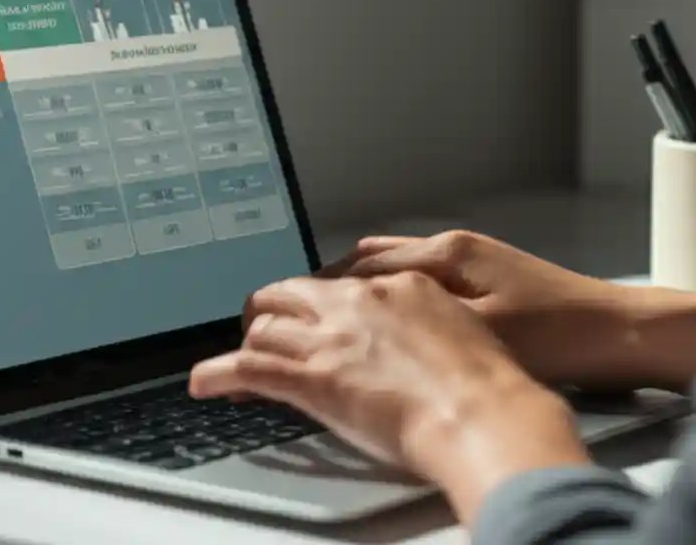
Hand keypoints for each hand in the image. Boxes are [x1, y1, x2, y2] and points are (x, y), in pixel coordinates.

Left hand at [189, 273, 588, 523]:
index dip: (320, 303)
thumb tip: (420, 341)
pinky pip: (249, 367)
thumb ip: (432, 326)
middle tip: (266, 328)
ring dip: (248, 342)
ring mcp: (332, 337)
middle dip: (272, 309)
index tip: (315, 316)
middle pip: (293, 292)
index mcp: (401, 286)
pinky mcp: (313, 376)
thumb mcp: (468, 331)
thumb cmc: (490, 383)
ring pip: (267, 326)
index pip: (341, 285)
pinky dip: (218, 373)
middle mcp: (359, 302)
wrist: (484, 411)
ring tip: (237, 358)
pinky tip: (204, 381)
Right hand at [325, 230, 695, 390]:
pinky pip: (421, 278)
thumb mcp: (478, 331)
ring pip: (397, 266)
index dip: (320, 287)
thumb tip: (360, 317)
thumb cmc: (557, 336)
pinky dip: (393, 292)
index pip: (362, 265)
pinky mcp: (488, 279)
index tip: (288, 302)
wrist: (621, 334)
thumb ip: (414, 321)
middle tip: (298, 307)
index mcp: (446, 256)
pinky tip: (390, 316)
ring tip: (332, 311)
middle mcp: (454, 249)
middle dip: (333, 283)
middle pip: (373, 258)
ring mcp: (472, 261)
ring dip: (363, 286)